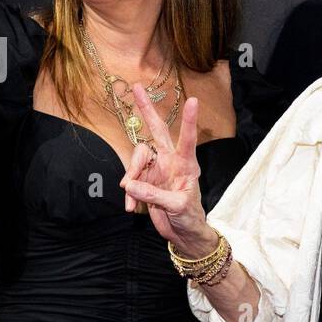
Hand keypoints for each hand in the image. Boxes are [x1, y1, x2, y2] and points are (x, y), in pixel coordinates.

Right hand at [119, 84, 216, 253]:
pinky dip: (128, 193)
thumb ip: (155, 195)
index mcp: (186, 165)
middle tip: (136, 87)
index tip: (193, 101)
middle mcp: (171, 161)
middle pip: (156, 131)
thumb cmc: (190, 218)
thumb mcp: (178, 208)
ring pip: (136, 159)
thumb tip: (130, 185)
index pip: (188, 139)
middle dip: (146, 110)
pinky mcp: (145, 180)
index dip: (189, 121)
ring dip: (130, 177)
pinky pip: (130, 179)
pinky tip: (130, 207)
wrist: (183, 233)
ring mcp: (156, 169)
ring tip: (131, 200)